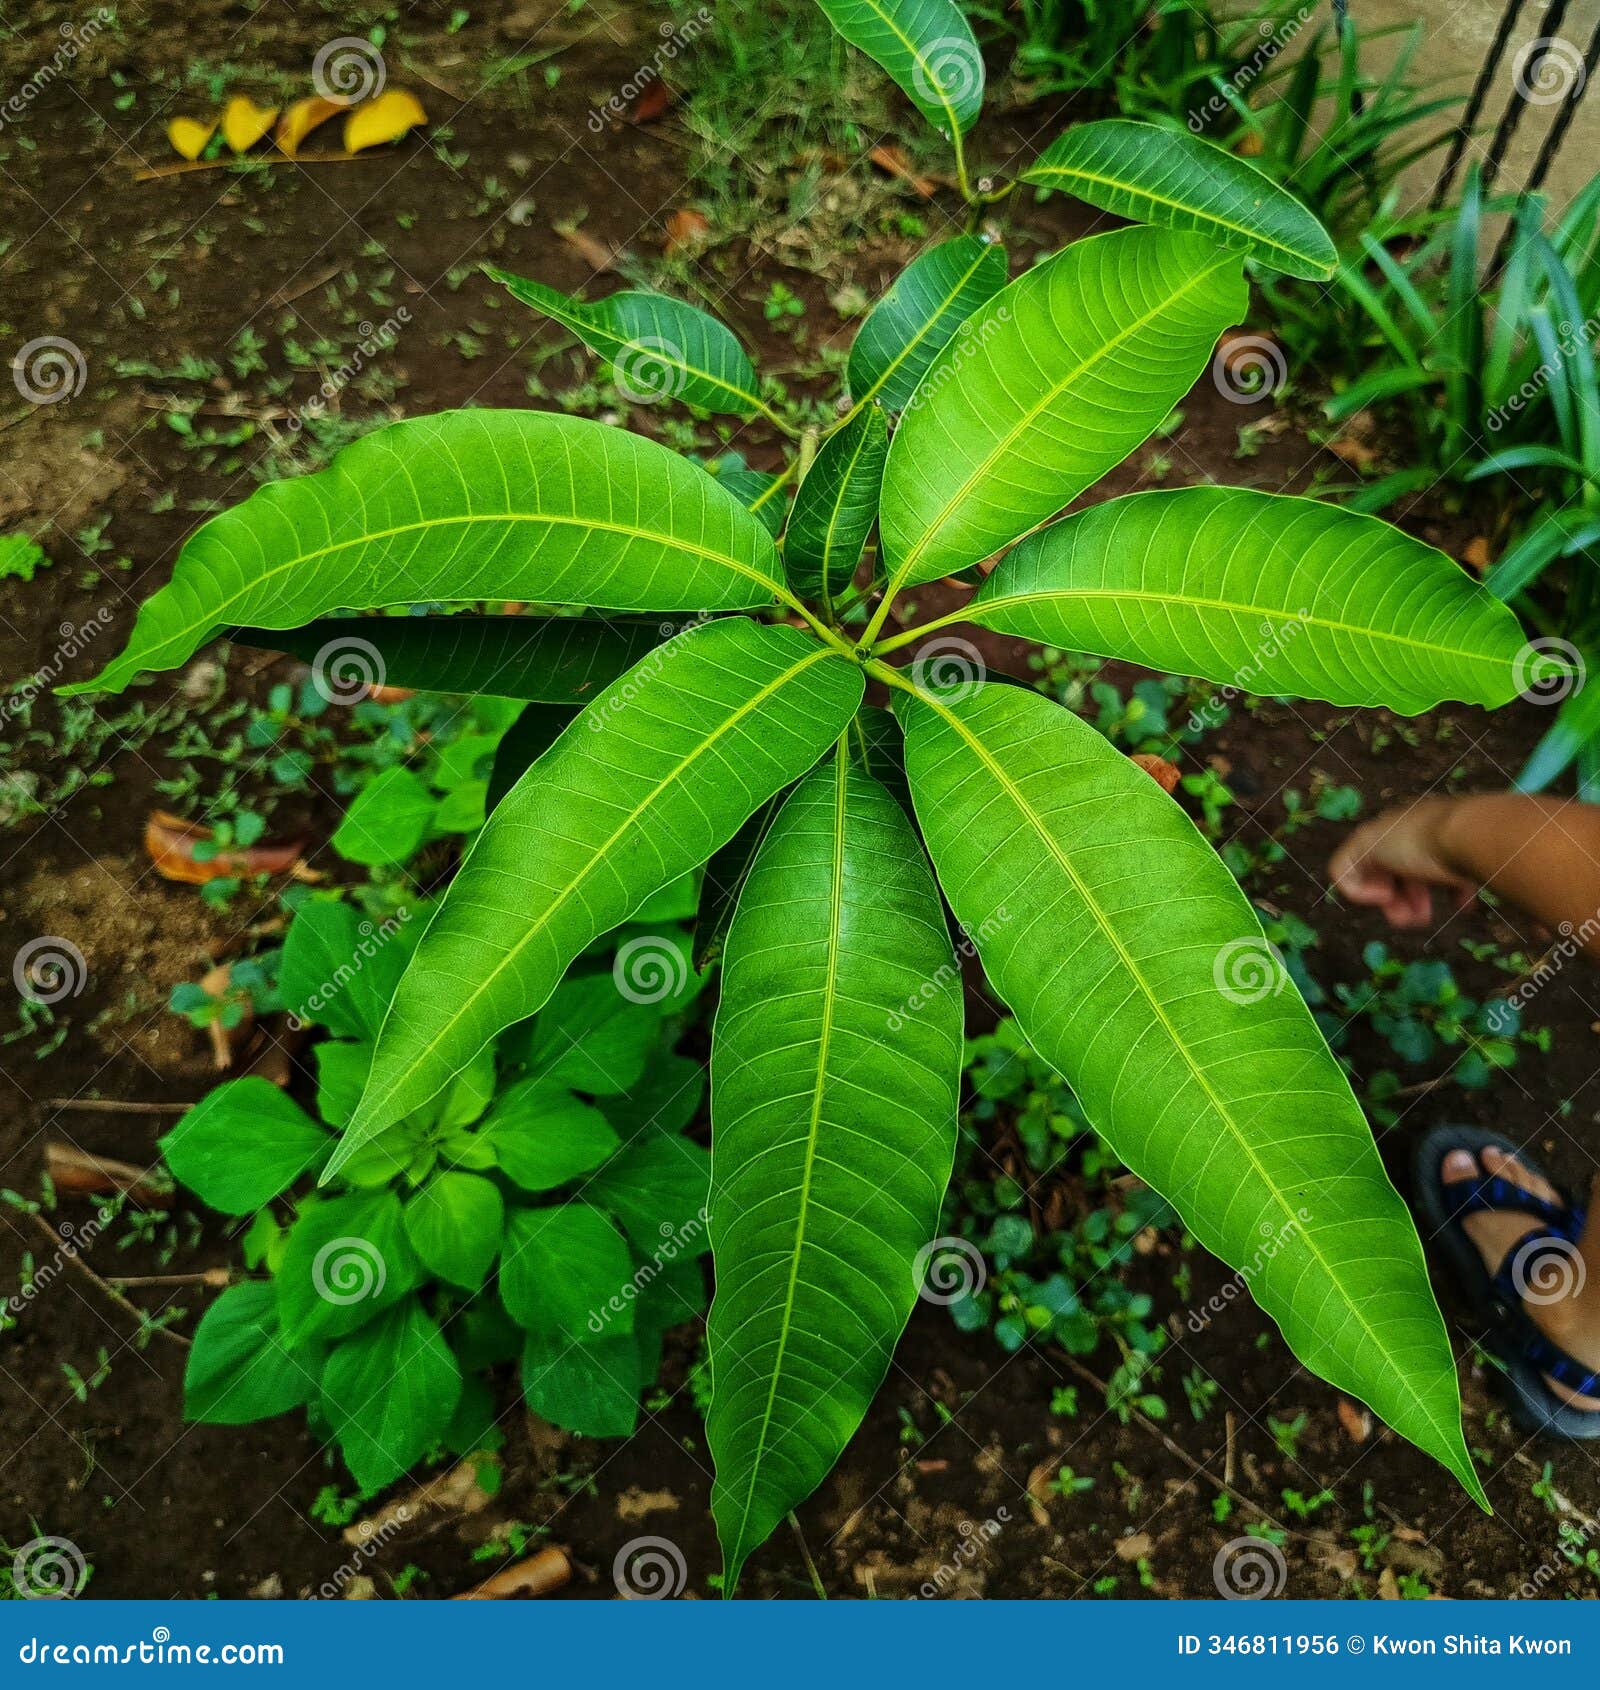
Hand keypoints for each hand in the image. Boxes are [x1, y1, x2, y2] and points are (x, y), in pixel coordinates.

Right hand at [1327, 799, 1477, 928]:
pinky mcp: (1469, 855)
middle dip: (1392, 900)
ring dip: (1417, 902)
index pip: (1355, 861)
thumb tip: (1375, 888)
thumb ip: (1349, 864)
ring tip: (1425, 919)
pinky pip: (1455, 879)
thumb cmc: (1419, 842)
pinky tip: (1462, 907)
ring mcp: (1440, 843)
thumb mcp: (1369, 844)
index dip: (1360, 886)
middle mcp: (1409, 833)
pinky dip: (1454, 897)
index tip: (1384, 896)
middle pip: (1388, 872)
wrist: (1477, 834)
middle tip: (1405, 920)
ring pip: (1420, 877)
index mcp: (1382, 829)